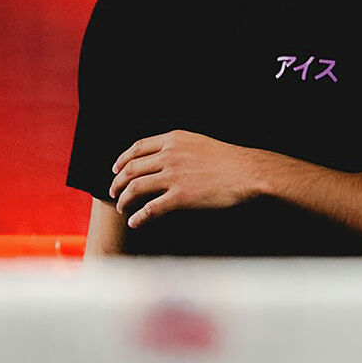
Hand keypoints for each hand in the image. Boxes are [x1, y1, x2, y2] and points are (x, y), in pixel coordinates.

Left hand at [110, 130, 266, 226]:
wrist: (247, 172)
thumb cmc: (229, 160)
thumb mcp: (199, 144)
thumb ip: (178, 148)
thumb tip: (164, 159)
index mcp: (173, 140)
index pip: (137, 147)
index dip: (122, 159)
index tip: (115, 169)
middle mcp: (170, 155)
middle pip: (132, 168)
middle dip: (118, 182)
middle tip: (114, 191)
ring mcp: (174, 176)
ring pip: (135, 187)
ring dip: (124, 199)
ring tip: (122, 208)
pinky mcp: (180, 196)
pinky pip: (151, 208)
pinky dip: (138, 216)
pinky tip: (134, 222)